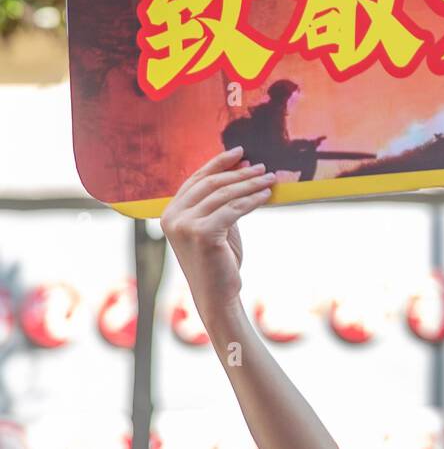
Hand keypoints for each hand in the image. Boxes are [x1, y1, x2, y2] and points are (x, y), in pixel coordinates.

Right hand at [160, 149, 275, 319]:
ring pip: (224, 194)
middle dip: (238, 172)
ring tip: (269, 178)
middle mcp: (172, 217)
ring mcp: (185, 225)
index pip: (196, 180)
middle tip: (261, 166)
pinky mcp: (202, 233)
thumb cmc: (217, 260)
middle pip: (211, 184)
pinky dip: (253, 199)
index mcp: (169, 212)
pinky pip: (234, 208)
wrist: (217, 295)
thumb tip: (240, 169)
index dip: (218, 163)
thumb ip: (218, 201)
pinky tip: (266, 195)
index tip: (239, 152)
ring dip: (250, 183)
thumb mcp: (214, 224)